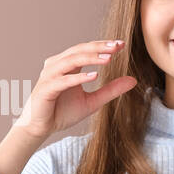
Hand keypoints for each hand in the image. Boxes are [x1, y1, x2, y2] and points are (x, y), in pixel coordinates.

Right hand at [12, 39, 137, 138]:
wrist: (41, 128)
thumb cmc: (63, 112)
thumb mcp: (93, 101)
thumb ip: (111, 90)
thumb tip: (133, 80)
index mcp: (67, 65)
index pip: (86, 49)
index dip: (103, 46)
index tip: (121, 44)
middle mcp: (57, 65)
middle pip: (79, 50)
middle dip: (99, 47)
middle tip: (117, 46)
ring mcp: (50, 76)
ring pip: (71, 60)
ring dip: (90, 58)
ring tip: (108, 58)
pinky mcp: (46, 89)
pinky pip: (64, 80)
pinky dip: (79, 77)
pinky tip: (94, 76)